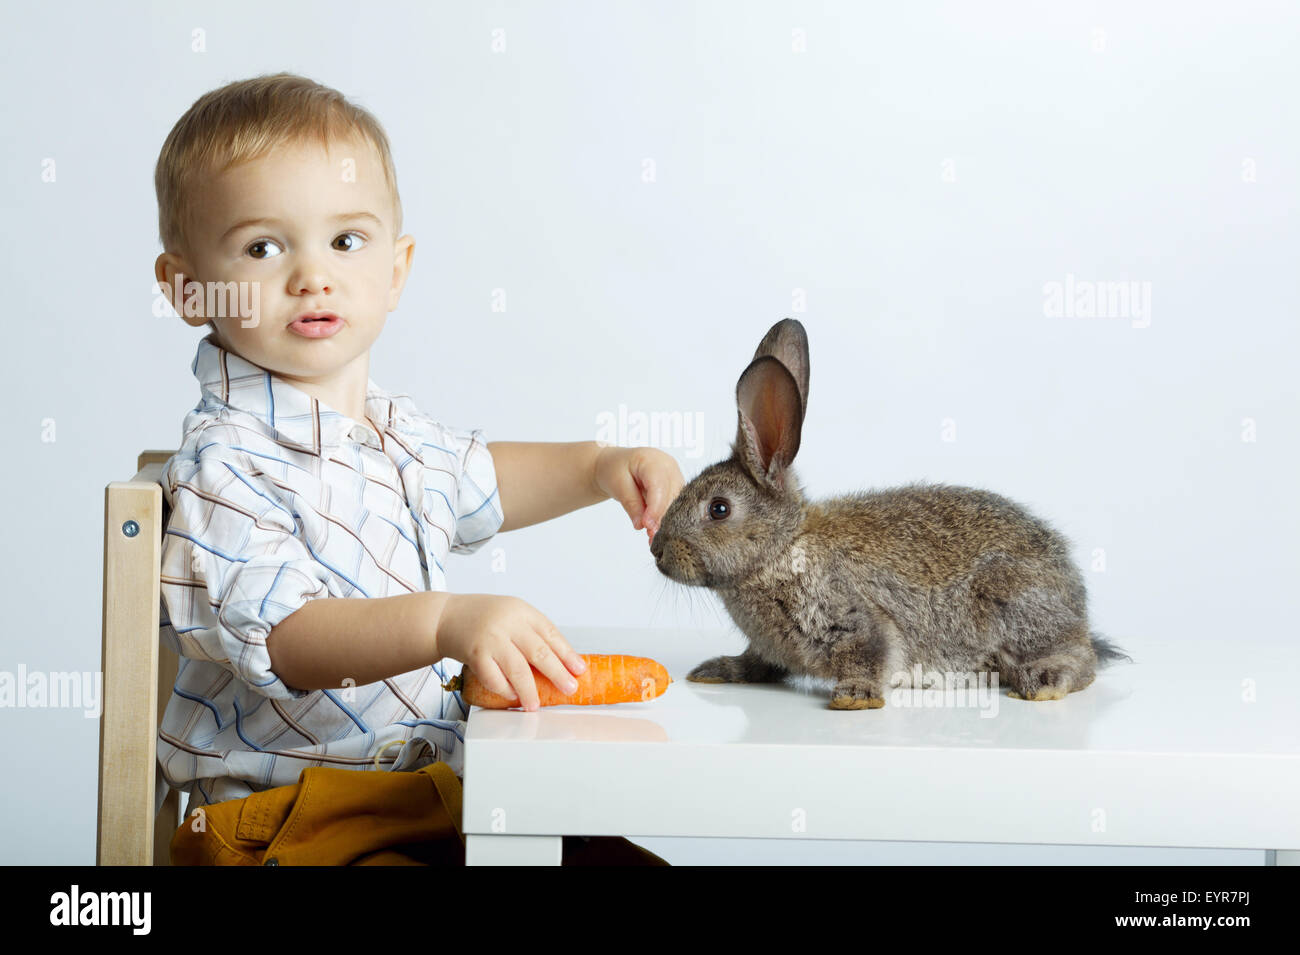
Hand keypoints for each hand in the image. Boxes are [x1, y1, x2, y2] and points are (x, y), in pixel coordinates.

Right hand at [435, 594, 586, 710]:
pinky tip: (511, 695)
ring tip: (536, 704)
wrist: (444, 616)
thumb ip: (531, 633)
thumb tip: (560, 661)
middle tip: (569, 688)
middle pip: (539, 652)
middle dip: (557, 673)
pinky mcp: (475, 654)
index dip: (567, 653)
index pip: (551, 633)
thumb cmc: (482, 618)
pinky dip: (504, 689)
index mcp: (521, 611)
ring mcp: (491, 638)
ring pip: (518, 669)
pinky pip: (494, 678)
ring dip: (530, 690)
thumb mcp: (510, 614)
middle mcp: (508, 623)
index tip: (580, 669)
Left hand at [592, 445, 684, 542]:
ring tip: (652, 537)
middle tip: (651, 537)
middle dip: (662, 518)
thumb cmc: (614, 469)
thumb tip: (641, 524)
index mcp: (653, 460)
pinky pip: (674, 505)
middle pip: (672, 496)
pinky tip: (656, 531)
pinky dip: (664, 518)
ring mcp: (675, 476)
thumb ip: (631, 504)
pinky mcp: (675, 487)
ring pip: (676, 503)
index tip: (648, 526)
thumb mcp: (617, 485)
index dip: (656, 508)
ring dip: (665, 521)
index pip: (659, 486)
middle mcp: (669, 466)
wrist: (615, 464)